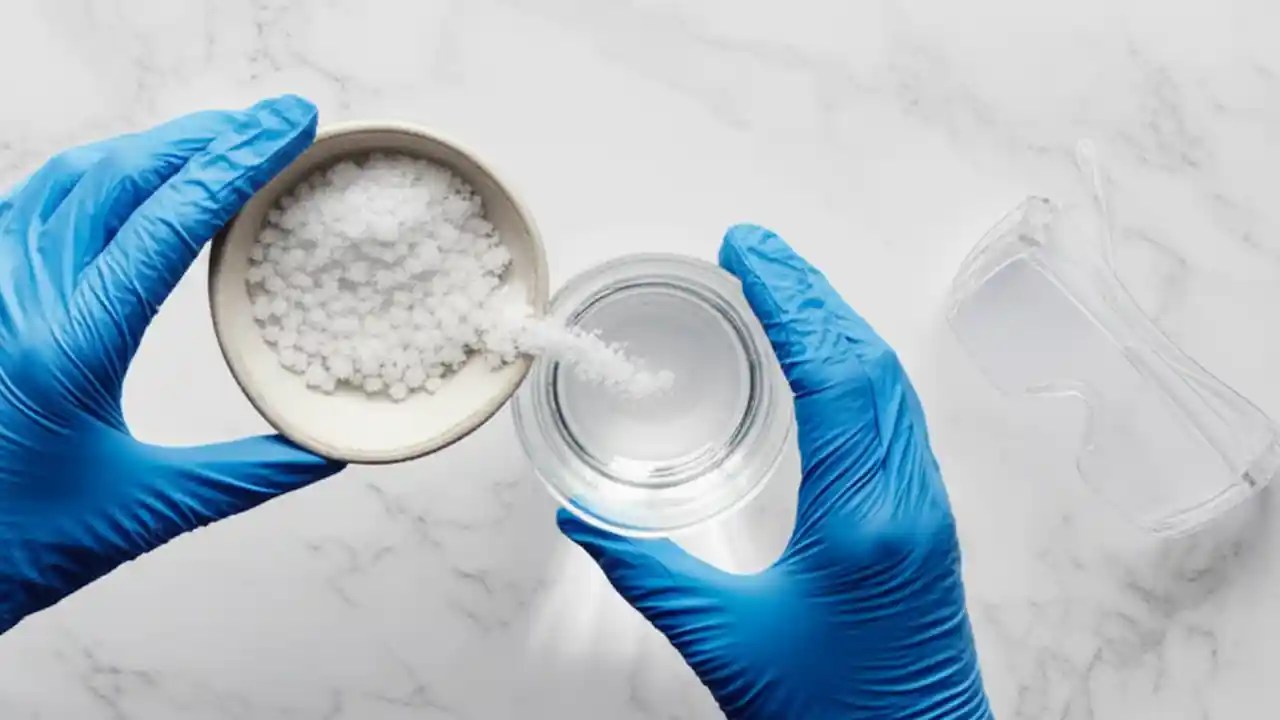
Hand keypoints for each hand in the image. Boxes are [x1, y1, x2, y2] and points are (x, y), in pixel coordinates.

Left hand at [0, 96, 343, 633]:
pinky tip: (128, 174)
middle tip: (271, 121)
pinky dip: (91, 176)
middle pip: (115, 179)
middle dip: (201, 139)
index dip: (235, 165)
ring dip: (148, 148)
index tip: (288, 126)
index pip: (164, 226)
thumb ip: (244, 476)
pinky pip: (25, 207)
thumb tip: (327, 449)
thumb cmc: (17, 549)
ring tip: (217, 137)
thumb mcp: (142, 513)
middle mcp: (12, 303)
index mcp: (67, 350)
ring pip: (65, 181)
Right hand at [559, 225, 990, 717]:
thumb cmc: (836, 717)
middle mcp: (907, 500)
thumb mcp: (726, 646)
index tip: (749, 251)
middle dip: (811, 293)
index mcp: (863, 519)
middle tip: (756, 248)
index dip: (790, 301)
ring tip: (786, 285)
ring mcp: (926, 509)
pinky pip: (896, 418)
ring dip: (839, 324)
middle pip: (868, 364)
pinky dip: (858, 367)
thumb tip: (581, 518)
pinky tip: (827, 363)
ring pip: (890, 387)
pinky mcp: (926, 524)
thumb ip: (648, 576)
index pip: (834, 375)